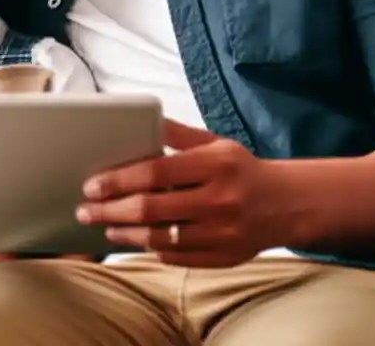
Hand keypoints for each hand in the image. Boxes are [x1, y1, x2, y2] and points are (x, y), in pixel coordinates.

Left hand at [75, 120, 296, 267]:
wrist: (289, 205)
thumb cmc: (241, 170)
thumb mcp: (215, 144)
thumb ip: (178, 134)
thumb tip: (143, 118)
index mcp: (216, 166)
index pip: (155, 173)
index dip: (118, 180)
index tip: (91, 186)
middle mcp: (220, 201)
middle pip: (151, 209)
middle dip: (110, 211)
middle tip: (85, 211)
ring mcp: (224, 233)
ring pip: (160, 238)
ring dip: (125, 233)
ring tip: (106, 226)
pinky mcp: (225, 258)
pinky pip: (178, 257)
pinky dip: (151, 249)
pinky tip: (134, 240)